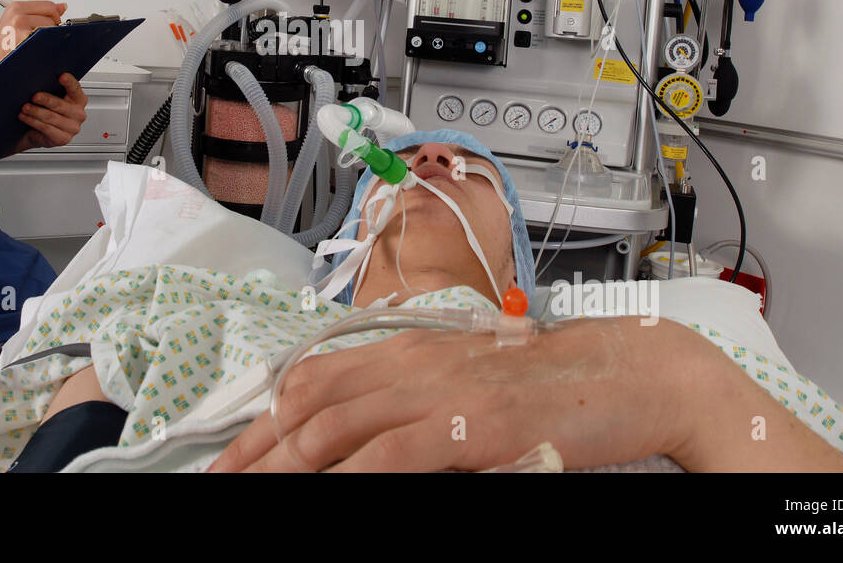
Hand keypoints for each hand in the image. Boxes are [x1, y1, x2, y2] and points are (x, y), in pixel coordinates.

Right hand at [0, 0, 67, 77]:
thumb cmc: (0, 50)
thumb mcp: (16, 25)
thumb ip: (39, 14)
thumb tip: (63, 6)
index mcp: (15, 7)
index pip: (48, 6)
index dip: (54, 18)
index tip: (50, 28)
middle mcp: (17, 14)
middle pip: (53, 17)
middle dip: (53, 30)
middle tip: (41, 42)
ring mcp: (20, 26)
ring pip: (52, 30)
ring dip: (50, 41)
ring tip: (35, 49)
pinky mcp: (23, 39)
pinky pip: (47, 42)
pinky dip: (46, 49)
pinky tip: (35, 55)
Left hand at [10, 73, 87, 153]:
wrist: (40, 133)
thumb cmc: (47, 111)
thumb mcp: (52, 97)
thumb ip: (52, 88)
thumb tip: (38, 80)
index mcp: (79, 100)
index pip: (75, 88)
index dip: (69, 82)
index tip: (62, 76)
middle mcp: (79, 114)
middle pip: (60, 105)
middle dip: (46, 100)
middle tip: (34, 96)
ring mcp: (73, 128)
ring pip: (51, 117)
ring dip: (35, 111)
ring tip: (25, 107)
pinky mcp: (63, 139)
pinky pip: (46, 128)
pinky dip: (33, 121)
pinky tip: (25, 117)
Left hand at [208, 317, 694, 472]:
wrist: (623, 371)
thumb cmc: (546, 380)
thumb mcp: (461, 379)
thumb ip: (407, 395)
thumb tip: (352, 438)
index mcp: (405, 348)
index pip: (311, 378)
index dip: (260, 418)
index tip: (229, 454)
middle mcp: (411, 362)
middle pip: (309, 404)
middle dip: (256, 449)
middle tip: (219, 482)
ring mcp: (439, 391)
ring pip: (335, 429)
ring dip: (285, 467)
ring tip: (252, 494)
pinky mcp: (471, 424)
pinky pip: (392, 454)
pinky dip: (350, 478)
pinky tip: (326, 493)